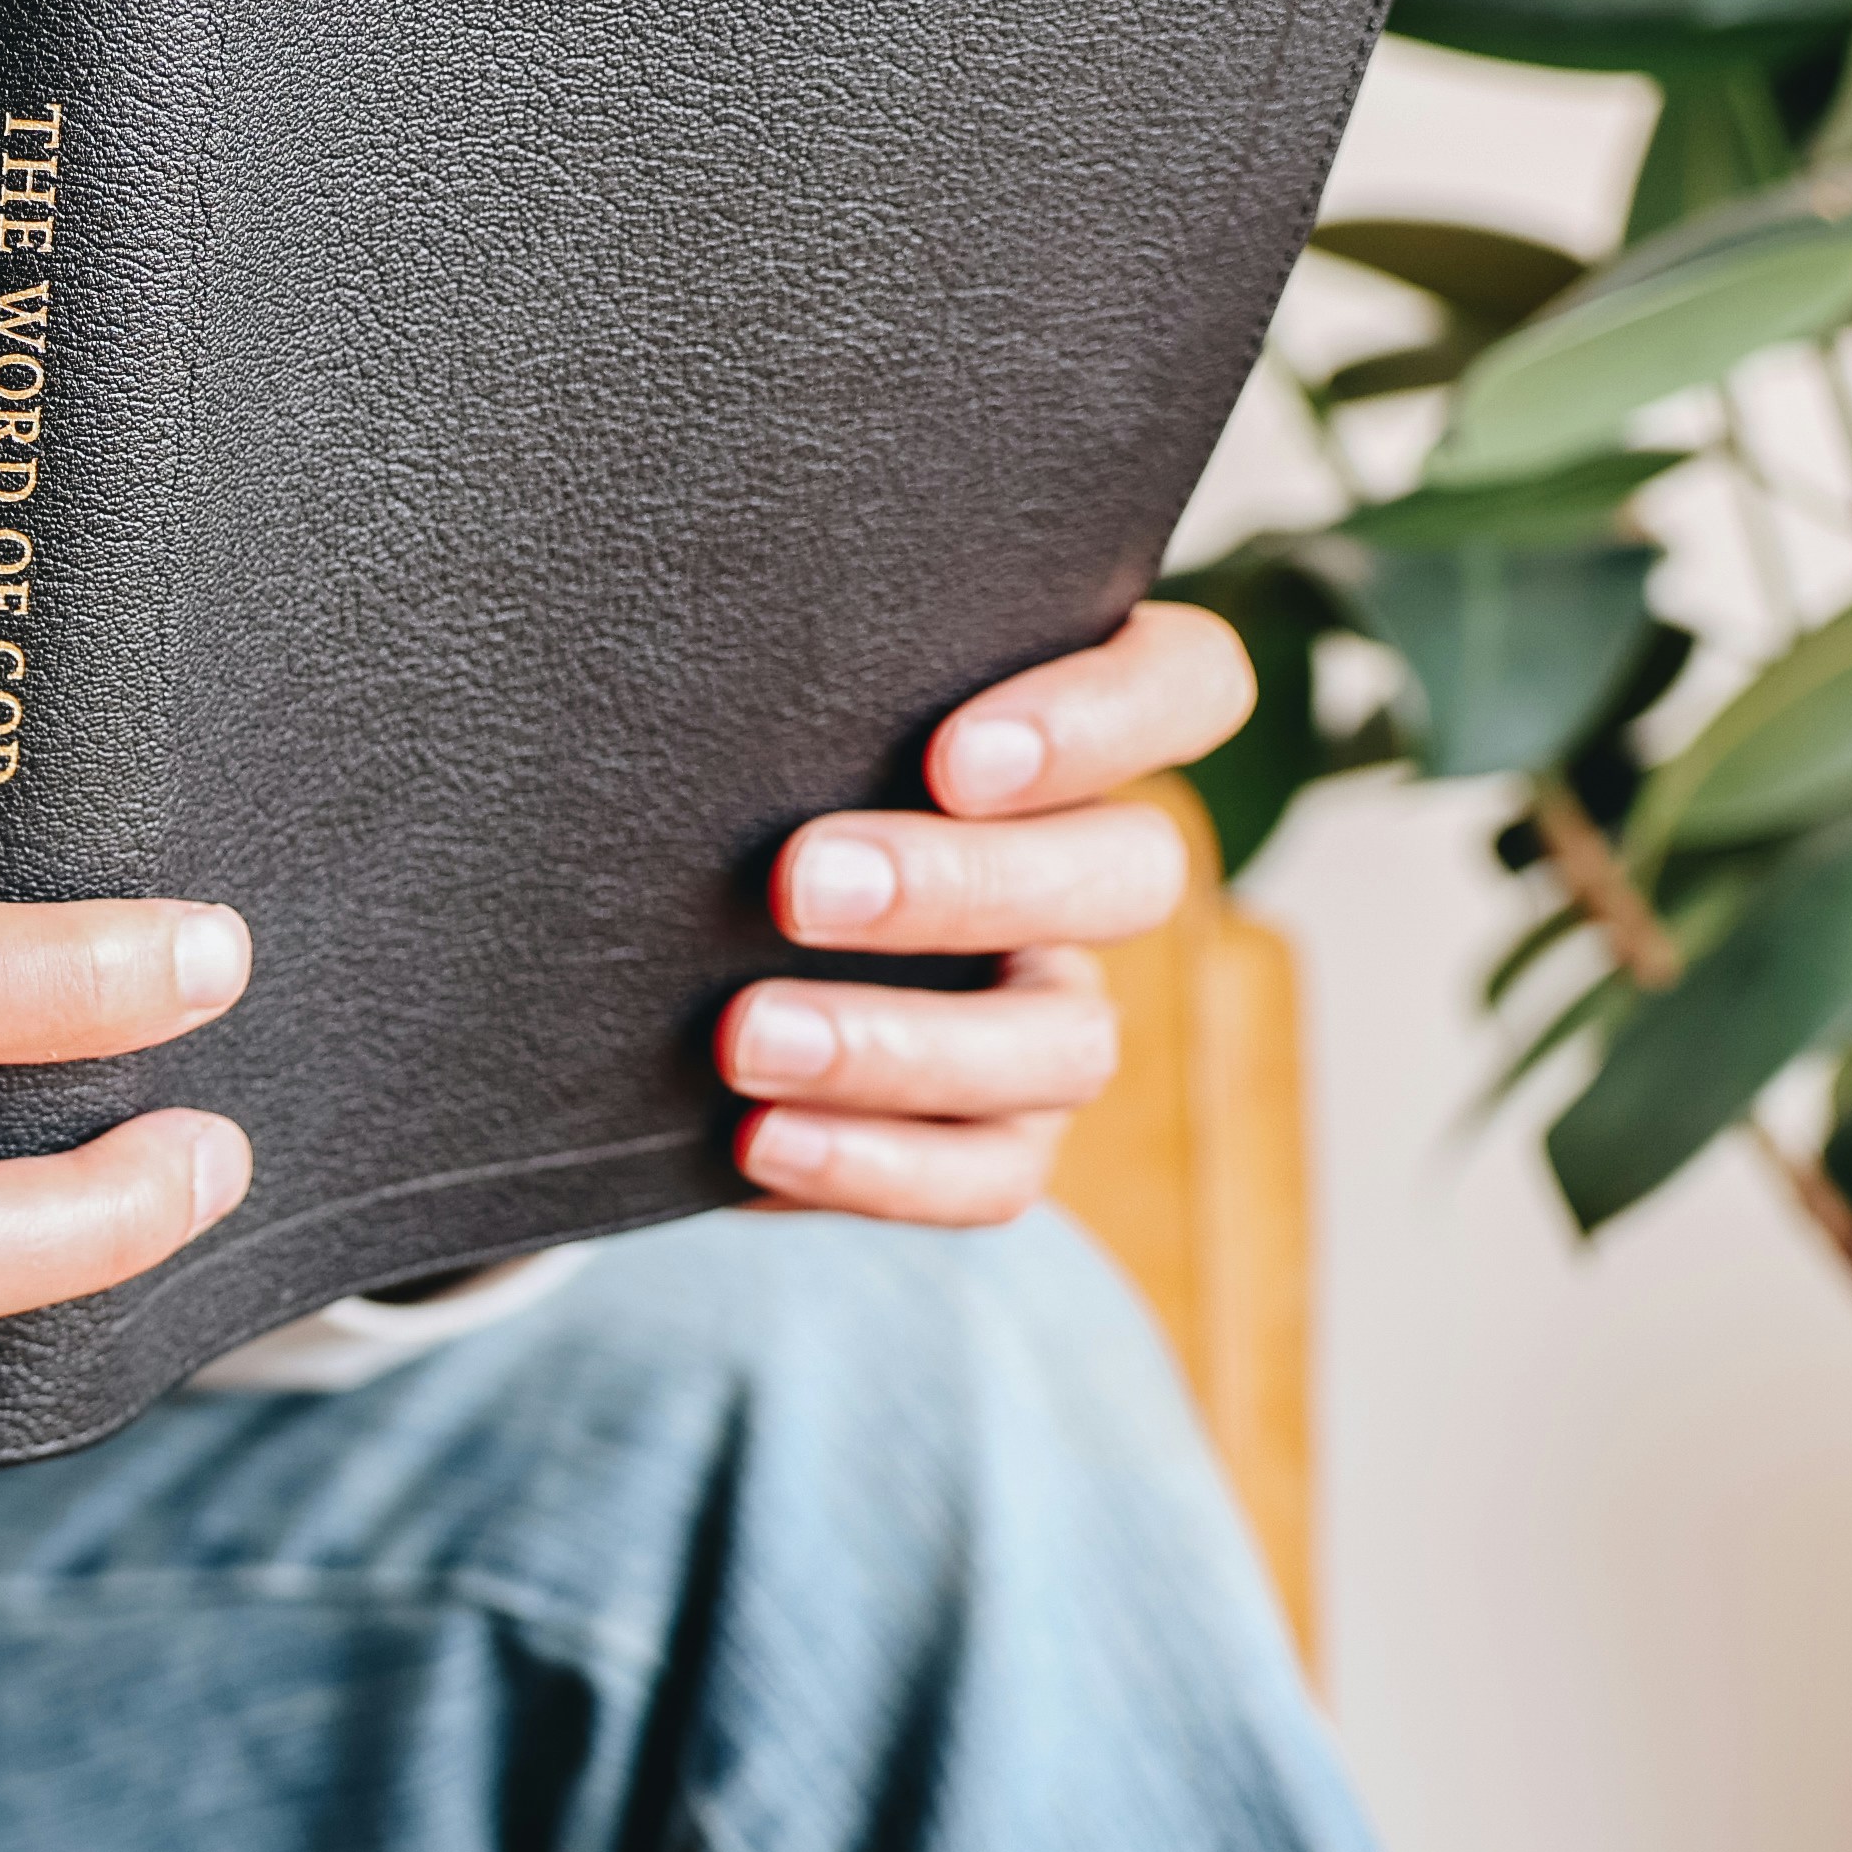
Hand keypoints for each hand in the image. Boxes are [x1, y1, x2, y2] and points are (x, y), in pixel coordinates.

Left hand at [721, 605, 1254, 1228]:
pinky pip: (993, 1176)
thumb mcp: (766, 714)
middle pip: (1132, 874)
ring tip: (748, 1038)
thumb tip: (695, 677)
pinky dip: (877, 1167)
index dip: (1107, 719)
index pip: (1183, 686)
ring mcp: (1053, 1013)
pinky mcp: (996, 1136)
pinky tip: (759, 1139)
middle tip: (800, 885)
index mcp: (1064, 733)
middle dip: (965, 886)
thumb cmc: (731, 786)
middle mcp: (1085, 870)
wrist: (668, 959)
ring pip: (1070, 1046)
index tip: (954, 757)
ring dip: (902, 1044)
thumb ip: (786, 674)